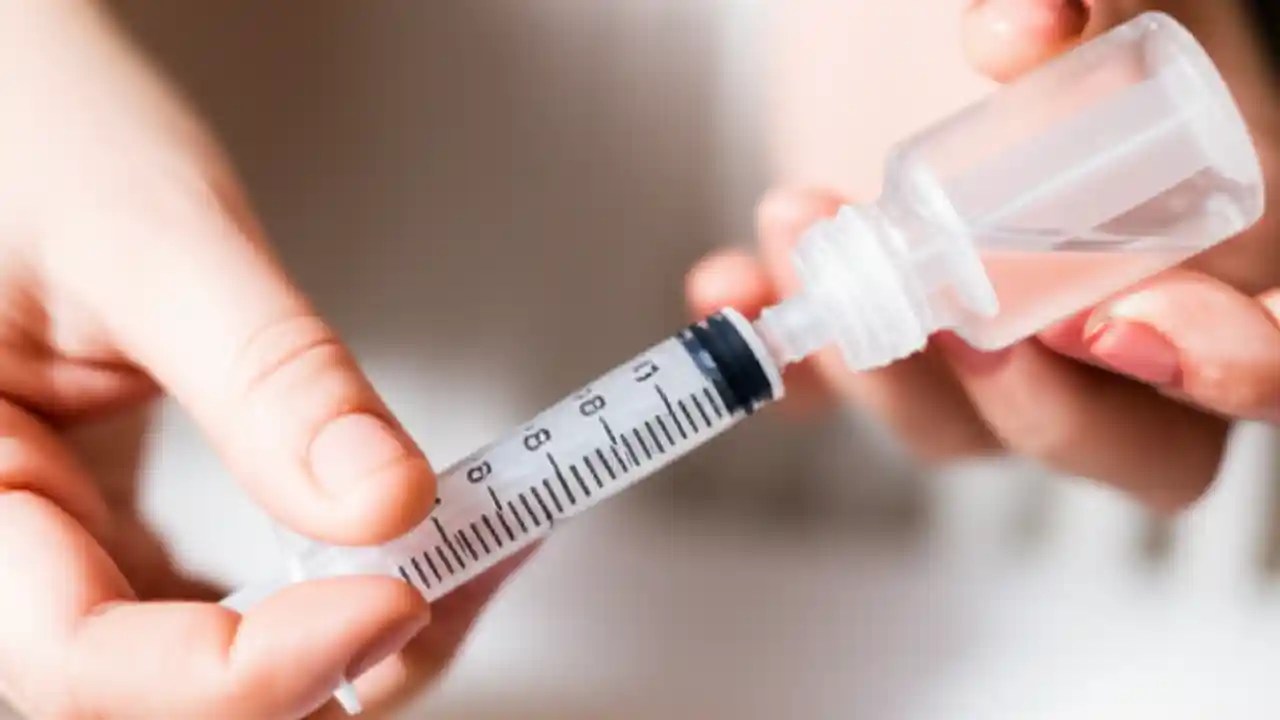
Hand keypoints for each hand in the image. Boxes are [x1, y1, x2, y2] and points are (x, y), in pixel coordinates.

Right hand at [0, 3, 520, 716]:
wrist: (23, 85)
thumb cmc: (37, 128)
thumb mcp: (152, 243)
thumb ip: (271, 380)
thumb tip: (385, 498)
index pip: (85, 661)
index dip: (248, 674)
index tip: (393, 598)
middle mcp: (3, 541)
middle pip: (159, 694)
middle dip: (326, 669)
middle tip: (456, 583)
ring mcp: (61, 542)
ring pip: (202, 670)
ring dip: (346, 642)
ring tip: (458, 562)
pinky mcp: (120, 525)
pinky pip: (222, 607)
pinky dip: (327, 590)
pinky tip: (403, 545)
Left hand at [688, 0, 1279, 511]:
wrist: (932, 27)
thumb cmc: (1059, 11)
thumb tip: (1023, 22)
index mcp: (1214, 250)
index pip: (1256, 366)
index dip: (1213, 372)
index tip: (1111, 320)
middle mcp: (1110, 326)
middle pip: (1117, 447)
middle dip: (1028, 404)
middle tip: (952, 321)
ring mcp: (993, 348)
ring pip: (956, 430)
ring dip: (873, 360)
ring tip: (806, 223)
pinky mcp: (885, 340)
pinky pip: (832, 391)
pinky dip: (775, 356)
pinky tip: (729, 288)